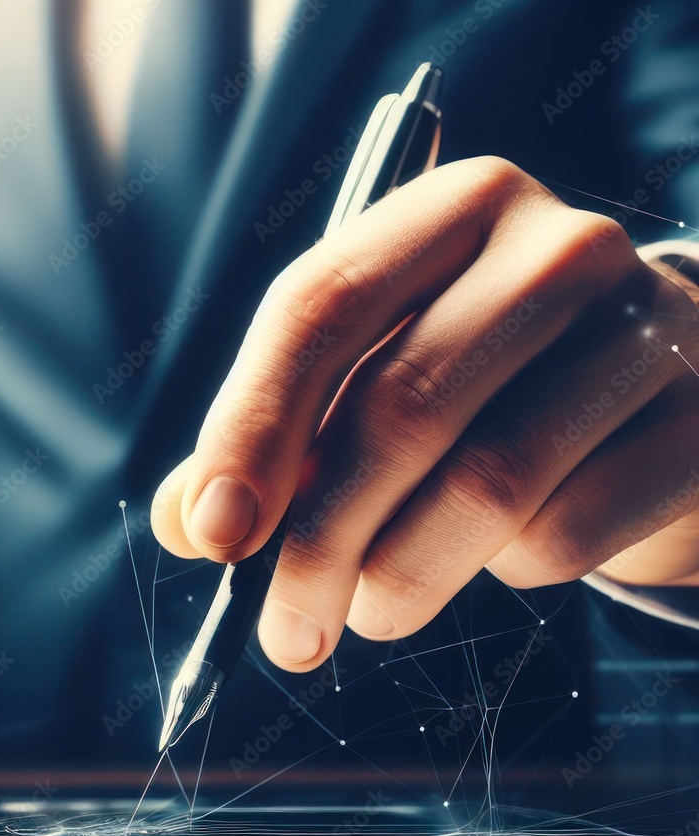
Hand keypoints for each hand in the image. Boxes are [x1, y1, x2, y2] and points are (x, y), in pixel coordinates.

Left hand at [152, 157, 698, 670]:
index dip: (252, 426)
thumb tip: (188, 519)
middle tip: (285, 627)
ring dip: (399, 577)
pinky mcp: (697, 420)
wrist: (650, 386)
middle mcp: (552, 245)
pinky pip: (564, 530)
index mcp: (449, 208)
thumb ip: (278, 431)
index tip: (214, 534)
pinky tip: (492, 559)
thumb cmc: (486, 374)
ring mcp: (644, 326)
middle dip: (320, 539)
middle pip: (399, 403)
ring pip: (484, 482)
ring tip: (369, 612)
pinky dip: (503, 572)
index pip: (321, 304)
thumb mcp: (375, 367)